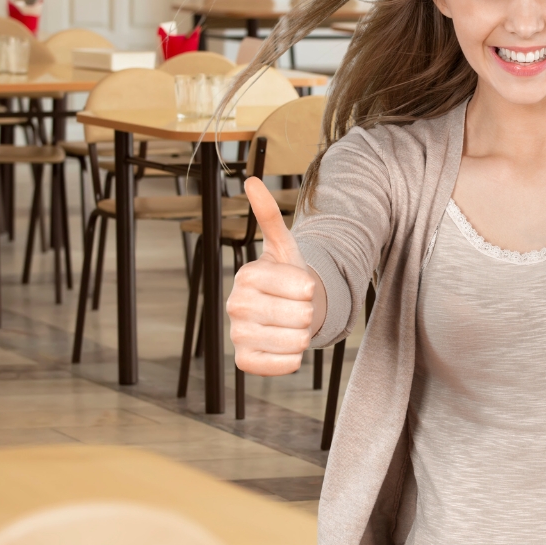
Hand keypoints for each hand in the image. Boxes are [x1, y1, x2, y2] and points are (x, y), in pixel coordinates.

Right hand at [227, 178, 320, 375]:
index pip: (302, 287)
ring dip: (303, 334)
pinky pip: (286, 364)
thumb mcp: (284, 245)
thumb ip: (269, 215)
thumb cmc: (286, 277)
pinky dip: (294, 357)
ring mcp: (237, 336)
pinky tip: (283, 344)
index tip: (299, 285)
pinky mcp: (244, 362)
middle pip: (302, 316)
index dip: (310, 287)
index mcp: (246, 275)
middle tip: (296, 306)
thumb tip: (251, 180)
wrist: (281, 311)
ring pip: (298, 341)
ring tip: (290, 324)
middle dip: (308, 311)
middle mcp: (235, 306)